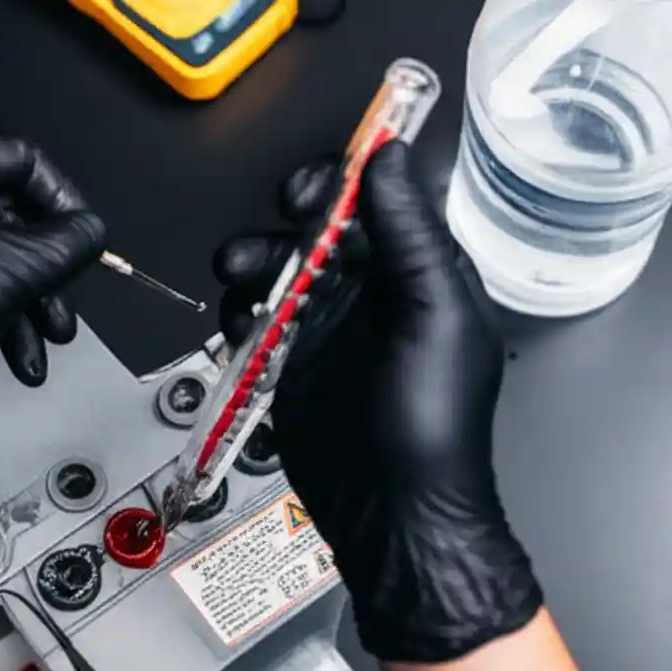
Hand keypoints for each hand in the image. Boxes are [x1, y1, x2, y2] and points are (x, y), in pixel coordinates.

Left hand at [0, 134, 105, 482]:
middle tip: (62, 303)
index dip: (63, 202)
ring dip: (20, 299)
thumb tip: (91, 229)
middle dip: (43, 268)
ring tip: (41, 343)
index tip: (82, 242)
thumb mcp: (9, 275)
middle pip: (5, 209)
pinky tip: (10, 351)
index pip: (24, 158)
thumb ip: (64, 246)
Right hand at [214, 141, 541, 661]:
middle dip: (288, 220)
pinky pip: (255, 315)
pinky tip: (243, 326)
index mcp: (419, 270)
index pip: (378, 196)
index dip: (342, 179)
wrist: (390, 511)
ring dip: (254, 261)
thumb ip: (408, 232)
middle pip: (318, 225)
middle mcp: (373, 290)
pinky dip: (239, 311)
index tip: (311, 188)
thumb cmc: (431, 422)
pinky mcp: (291, 358)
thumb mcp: (432, 314)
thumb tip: (388, 158)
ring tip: (241, 276)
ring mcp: (329, 324)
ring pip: (279, 266)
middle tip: (278, 232)